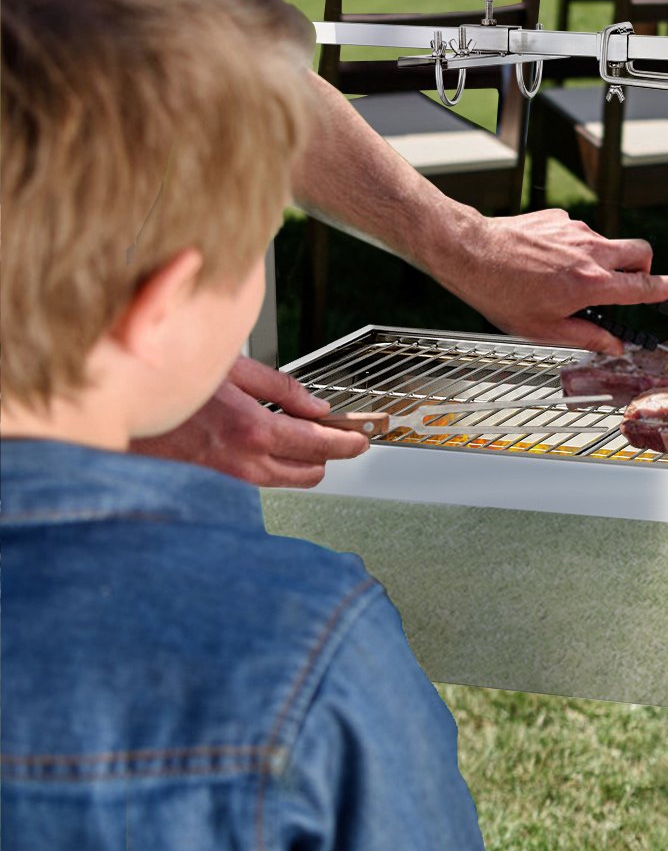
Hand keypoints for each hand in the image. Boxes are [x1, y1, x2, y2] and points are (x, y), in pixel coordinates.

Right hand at [131, 356, 369, 488]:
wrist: (120, 405)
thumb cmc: (170, 379)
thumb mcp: (234, 368)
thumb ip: (282, 388)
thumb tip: (317, 405)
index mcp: (252, 430)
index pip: (319, 445)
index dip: (349, 442)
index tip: (364, 438)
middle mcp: (242, 461)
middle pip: (309, 473)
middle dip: (331, 456)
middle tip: (344, 435)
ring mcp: (226, 476)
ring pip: (284, 481)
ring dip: (305, 464)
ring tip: (314, 437)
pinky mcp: (213, 479)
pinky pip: (258, 479)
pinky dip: (276, 465)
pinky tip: (276, 442)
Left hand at [432, 208, 667, 352]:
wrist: (470, 253)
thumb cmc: (502, 294)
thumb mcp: (545, 329)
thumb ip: (586, 336)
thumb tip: (613, 345)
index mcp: (591, 284)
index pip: (643, 287)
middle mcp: (590, 252)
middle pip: (641, 252)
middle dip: (645, 267)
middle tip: (626, 285)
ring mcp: (576, 231)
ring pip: (609, 244)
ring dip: (604, 261)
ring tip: (568, 280)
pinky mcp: (560, 219)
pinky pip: (580, 234)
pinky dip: (575, 248)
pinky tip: (547, 263)